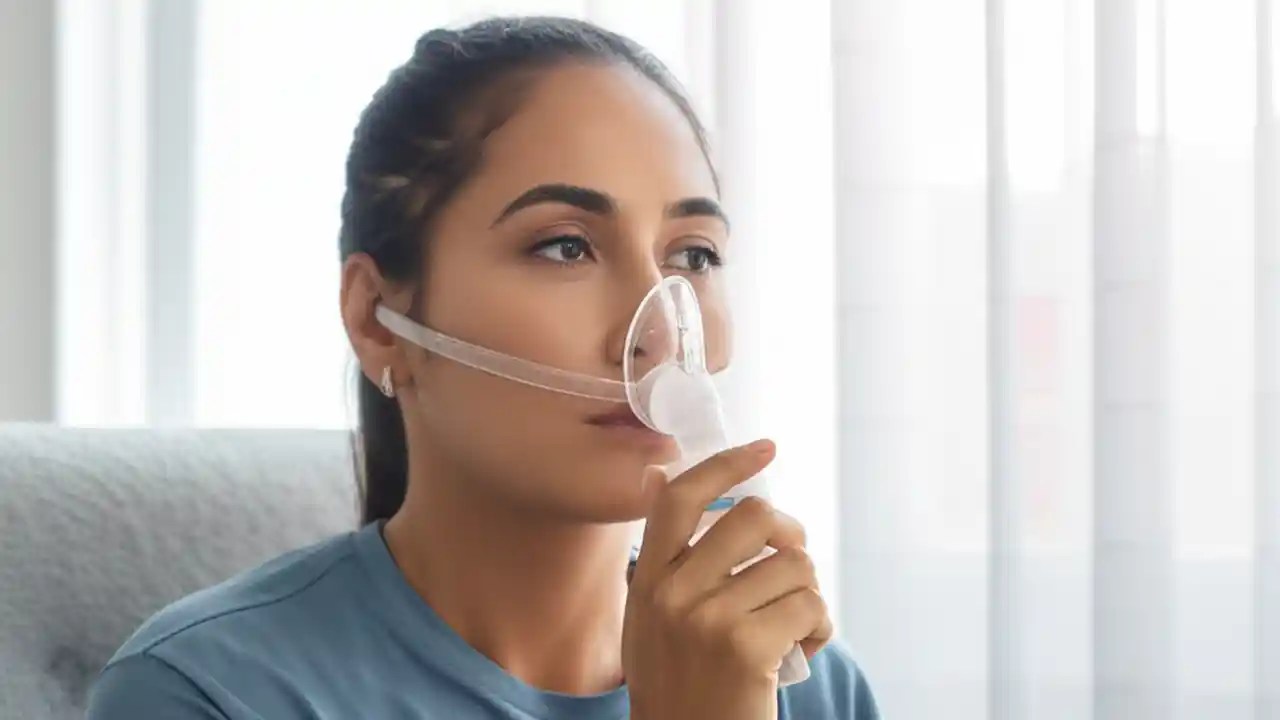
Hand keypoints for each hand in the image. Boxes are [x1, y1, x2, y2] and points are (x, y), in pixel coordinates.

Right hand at [623, 440, 833, 719]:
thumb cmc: (682, 684)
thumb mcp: (651, 617)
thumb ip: (662, 555)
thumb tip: (659, 472)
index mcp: (648, 580)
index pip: (683, 498)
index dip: (726, 464)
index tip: (765, 447)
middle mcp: (670, 593)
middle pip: (754, 516)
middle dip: (790, 535)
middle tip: (792, 566)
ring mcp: (706, 619)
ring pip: (794, 564)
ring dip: (808, 593)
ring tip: (791, 626)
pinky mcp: (745, 647)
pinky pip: (811, 606)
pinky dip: (819, 627)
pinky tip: (801, 649)